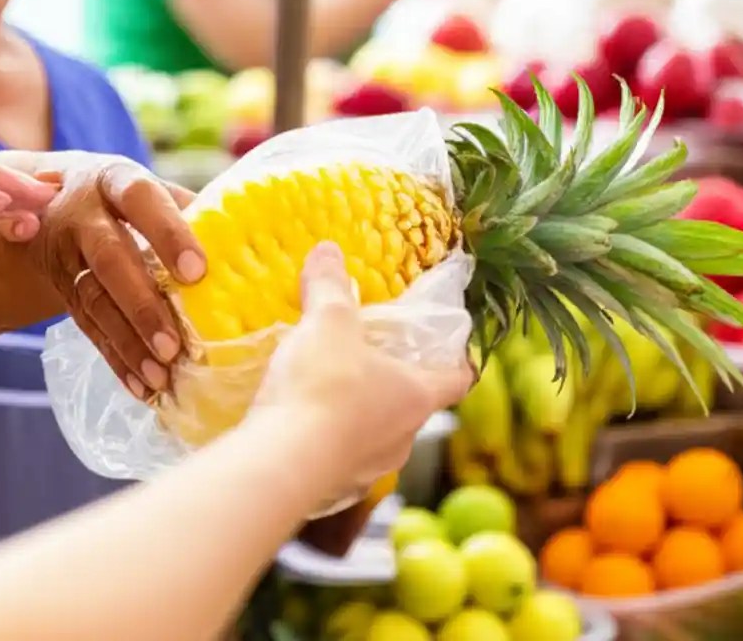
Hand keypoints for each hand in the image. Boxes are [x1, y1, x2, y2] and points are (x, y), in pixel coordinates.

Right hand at [12, 152, 205, 398]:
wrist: (47, 201)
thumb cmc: (128, 199)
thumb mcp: (151, 190)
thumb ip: (190, 211)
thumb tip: (251, 242)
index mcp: (115, 180)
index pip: (140, 200)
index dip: (167, 233)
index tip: (196, 272)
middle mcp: (82, 215)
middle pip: (109, 258)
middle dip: (142, 304)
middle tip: (173, 346)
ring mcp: (65, 255)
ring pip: (93, 301)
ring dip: (128, 342)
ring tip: (160, 375)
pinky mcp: (61, 290)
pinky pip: (86, 328)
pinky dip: (115, 359)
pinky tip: (141, 386)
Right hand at [252, 242, 473, 500]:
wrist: (283, 462)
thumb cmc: (324, 386)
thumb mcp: (327, 323)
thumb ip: (329, 287)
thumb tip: (328, 251)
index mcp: (418, 395)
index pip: (457, 380)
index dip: (458, 363)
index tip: (451, 352)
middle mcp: (404, 438)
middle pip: (412, 407)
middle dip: (393, 386)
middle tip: (367, 362)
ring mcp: (370, 470)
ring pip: (375, 439)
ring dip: (358, 418)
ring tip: (325, 396)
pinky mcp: (335, 491)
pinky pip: (339, 463)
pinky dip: (327, 446)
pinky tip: (300, 430)